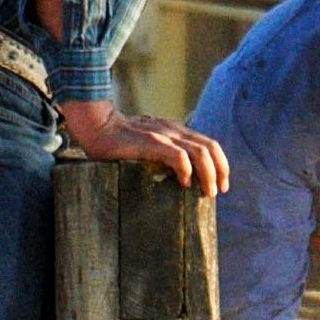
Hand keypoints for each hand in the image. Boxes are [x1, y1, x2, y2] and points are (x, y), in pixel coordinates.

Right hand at [57, 100, 229, 195]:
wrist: (97, 127)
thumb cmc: (119, 142)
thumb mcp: (149, 146)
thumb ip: (164, 156)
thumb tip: (178, 180)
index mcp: (176, 132)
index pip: (209, 145)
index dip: (221, 164)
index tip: (221, 185)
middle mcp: (174, 131)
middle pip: (210, 147)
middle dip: (221, 171)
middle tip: (218, 192)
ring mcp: (163, 135)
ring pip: (200, 152)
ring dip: (208, 174)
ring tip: (207, 192)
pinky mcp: (151, 142)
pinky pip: (178, 155)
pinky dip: (186, 170)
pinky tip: (185, 183)